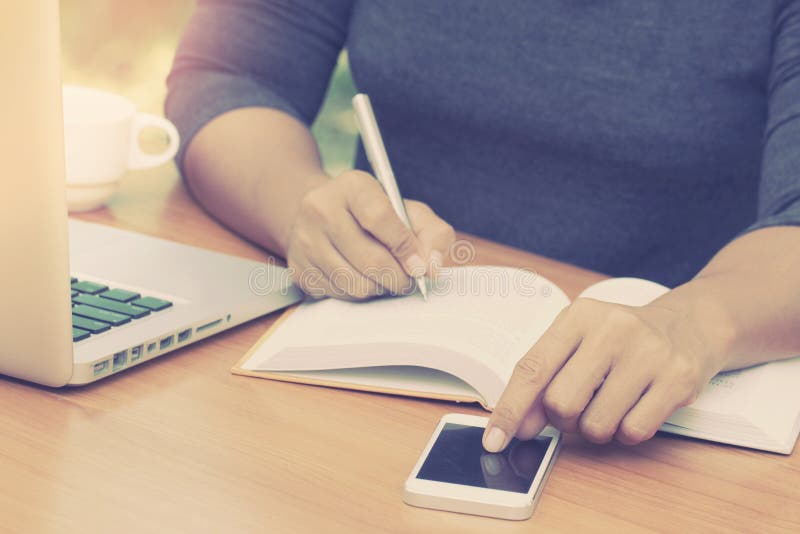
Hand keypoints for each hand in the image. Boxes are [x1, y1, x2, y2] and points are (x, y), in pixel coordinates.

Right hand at [287, 170, 454, 298]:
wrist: (324, 216)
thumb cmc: (374, 215)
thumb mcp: (408, 212)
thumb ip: (432, 234)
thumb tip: (431, 267)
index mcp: (352, 186)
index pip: (379, 218)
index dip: (405, 247)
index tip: (419, 265)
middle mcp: (321, 209)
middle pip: (370, 259)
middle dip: (399, 278)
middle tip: (408, 280)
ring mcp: (305, 240)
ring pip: (356, 283)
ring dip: (380, 288)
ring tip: (385, 277)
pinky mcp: (298, 268)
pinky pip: (340, 294)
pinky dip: (358, 293)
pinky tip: (362, 277)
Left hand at [483, 297, 727, 450]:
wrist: (690, 325)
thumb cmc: (621, 339)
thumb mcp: (579, 342)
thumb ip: (545, 380)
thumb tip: (518, 426)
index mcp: (579, 316)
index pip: (532, 369)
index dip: (509, 409)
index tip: (494, 439)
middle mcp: (613, 329)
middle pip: (561, 403)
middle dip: (563, 419)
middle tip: (578, 408)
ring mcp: (649, 354)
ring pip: (596, 425)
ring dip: (596, 428)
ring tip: (611, 403)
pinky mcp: (678, 380)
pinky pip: (633, 433)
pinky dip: (626, 432)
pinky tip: (635, 407)